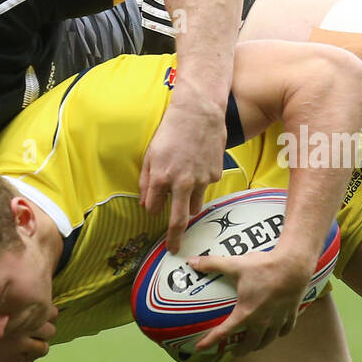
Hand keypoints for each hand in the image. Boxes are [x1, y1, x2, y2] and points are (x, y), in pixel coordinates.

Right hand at [0, 305, 58, 361]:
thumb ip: (10, 302)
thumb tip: (29, 295)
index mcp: (19, 311)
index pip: (50, 312)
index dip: (49, 314)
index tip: (44, 314)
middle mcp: (22, 329)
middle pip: (50, 331)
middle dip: (46, 329)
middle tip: (39, 328)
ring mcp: (18, 347)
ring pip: (44, 347)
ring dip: (40, 344)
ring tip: (32, 341)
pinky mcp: (11, 360)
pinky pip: (30, 359)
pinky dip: (30, 355)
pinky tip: (23, 351)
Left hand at [140, 100, 226, 252]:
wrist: (199, 112)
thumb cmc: (171, 130)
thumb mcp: (150, 154)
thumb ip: (147, 182)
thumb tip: (147, 204)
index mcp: (161, 178)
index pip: (155, 209)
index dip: (154, 211)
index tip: (155, 215)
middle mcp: (181, 183)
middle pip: (179, 221)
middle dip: (175, 239)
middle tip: (174, 249)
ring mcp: (200, 180)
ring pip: (195, 206)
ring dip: (189, 205)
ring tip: (187, 188)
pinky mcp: (215, 174)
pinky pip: (206, 186)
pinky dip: (201, 181)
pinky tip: (198, 163)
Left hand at [191, 247, 316, 354]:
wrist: (293, 265)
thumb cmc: (264, 267)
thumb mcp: (235, 264)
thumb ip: (212, 263)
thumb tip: (191, 261)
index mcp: (245, 313)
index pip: (224, 332)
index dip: (210, 341)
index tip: (200, 348)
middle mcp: (262, 321)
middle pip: (251, 344)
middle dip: (241, 350)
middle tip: (235, 351)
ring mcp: (278, 319)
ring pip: (269, 340)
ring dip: (260, 344)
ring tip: (255, 345)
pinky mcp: (291, 313)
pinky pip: (285, 330)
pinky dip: (280, 333)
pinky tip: (278, 332)